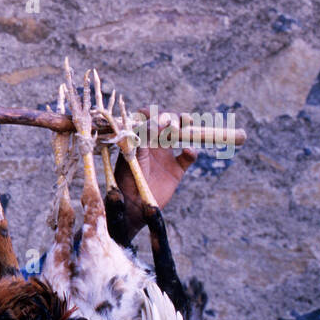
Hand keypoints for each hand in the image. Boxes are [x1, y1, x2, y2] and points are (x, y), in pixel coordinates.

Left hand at [115, 110, 198, 235]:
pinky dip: (192, 152)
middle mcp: (153, 145)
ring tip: (187, 124)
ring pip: (180, 136)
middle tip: (177, 121)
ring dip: (185, 127)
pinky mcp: (176, 170)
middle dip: (173, 117)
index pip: (147, 119)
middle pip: (167, 124)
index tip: (160, 116)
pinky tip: (189, 152)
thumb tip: (152, 123)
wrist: (133, 205)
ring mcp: (166, 156)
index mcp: (140, 140)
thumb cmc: (127, 180)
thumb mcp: (132, 157)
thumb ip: (142, 141)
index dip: (154, 114)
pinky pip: (188, 157)